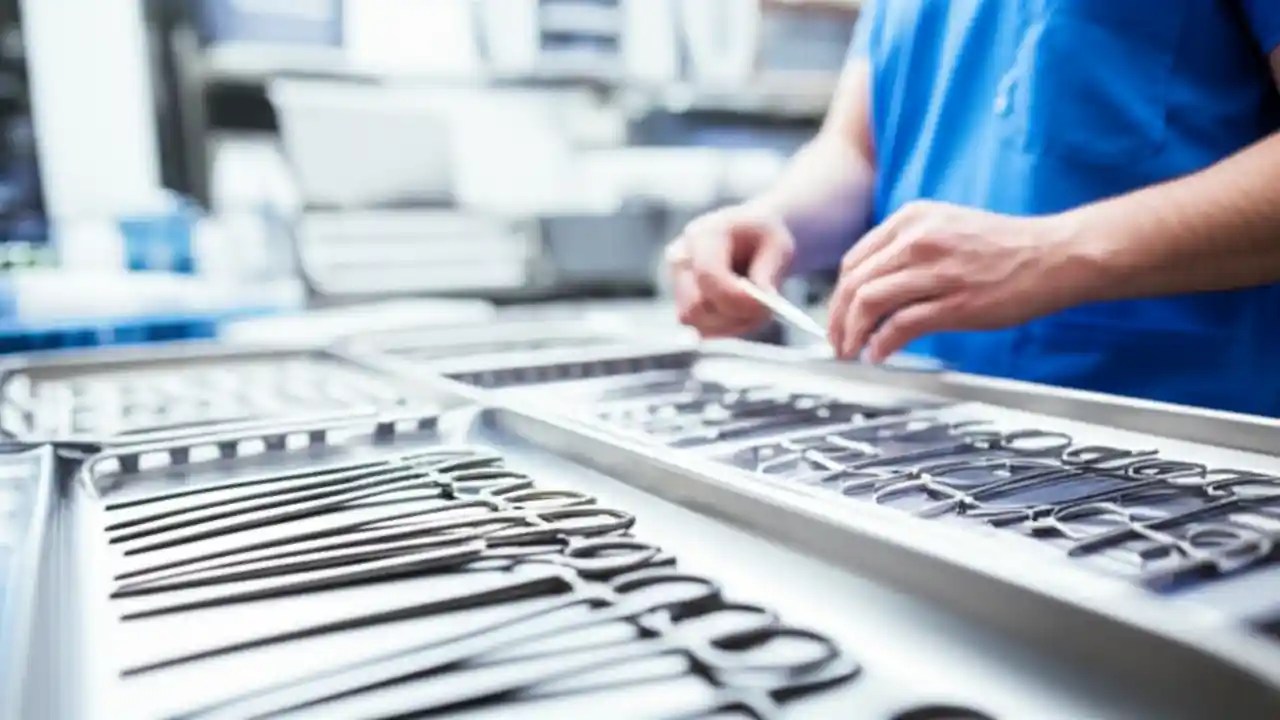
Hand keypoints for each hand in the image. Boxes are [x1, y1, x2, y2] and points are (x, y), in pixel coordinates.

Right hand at [666, 203, 795, 337]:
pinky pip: (704, 330)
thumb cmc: (763, 237)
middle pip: (696, 306)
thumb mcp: (778, 245)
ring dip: (735, 324)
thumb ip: (769, 273)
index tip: (766, 307)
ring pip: (699, 324)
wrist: (748, 235)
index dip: (735, 298)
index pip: (707, 275)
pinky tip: (745, 312)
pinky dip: (729, 329)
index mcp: (702, 235)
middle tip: (766, 312)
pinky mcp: (682, 304)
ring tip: (759, 308)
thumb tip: (762, 303)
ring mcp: (677, 284)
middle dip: (735, 315)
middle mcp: (681, 260)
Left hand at [827, 200, 1088, 361]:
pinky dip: (881, 344)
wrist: (1056, 255)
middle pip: (854, 283)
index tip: (837, 315)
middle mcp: (918, 240)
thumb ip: (908, 248)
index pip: (854, 260)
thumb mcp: (947, 228)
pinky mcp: (955, 302)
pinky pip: (901, 325)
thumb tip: (874, 284)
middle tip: (836, 342)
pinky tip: (879, 355)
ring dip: (852, 334)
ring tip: (852, 352)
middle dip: (837, 319)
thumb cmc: (1006, 247)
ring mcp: (936, 271)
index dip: (838, 294)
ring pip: (869, 303)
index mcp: (913, 219)